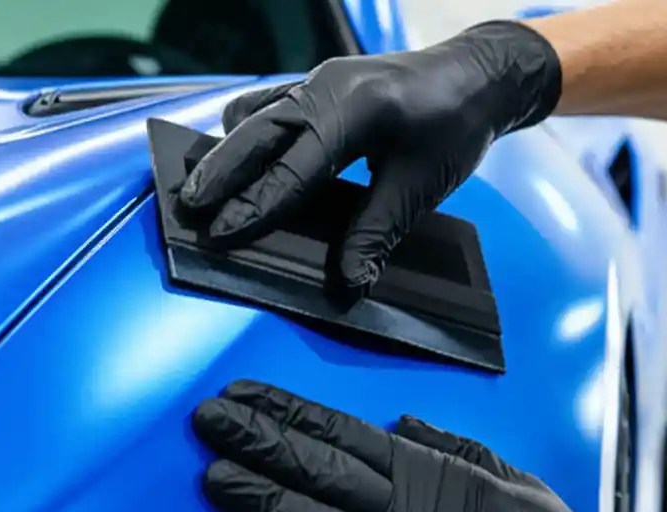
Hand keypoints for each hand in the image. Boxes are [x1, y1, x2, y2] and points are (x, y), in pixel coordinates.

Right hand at [177, 22, 560, 300]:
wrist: (479, 75)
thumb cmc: (457, 123)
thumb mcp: (421, 185)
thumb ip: (378, 232)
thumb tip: (349, 281)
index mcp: (357, 109)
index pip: (293, 166)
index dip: (255, 205)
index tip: (223, 234)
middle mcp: (328, 87)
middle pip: (257, 132)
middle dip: (220, 172)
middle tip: (188, 208)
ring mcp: (320, 81)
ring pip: (257, 114)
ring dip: (227, 151)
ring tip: (200, 188)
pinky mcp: (319, 85)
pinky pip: (269, 105)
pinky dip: (246, 132)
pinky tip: (236, 157)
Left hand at [192, 381, 666, 511]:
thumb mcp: (508, 475)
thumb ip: (447, 447)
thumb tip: (401, 425)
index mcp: (433, 475)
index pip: (340, 433)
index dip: (285, 412)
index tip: (244, 396)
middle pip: (315, 470)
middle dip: (255, 440)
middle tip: (208, 421)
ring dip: (260, 501)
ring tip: (215, 479)